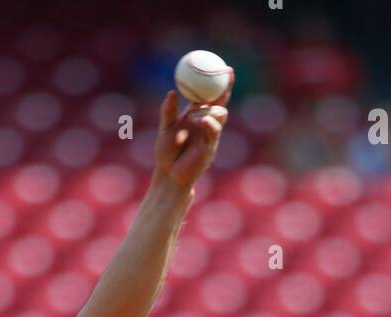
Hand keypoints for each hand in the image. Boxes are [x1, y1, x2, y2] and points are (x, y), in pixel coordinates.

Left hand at [153, 71, 233, 190]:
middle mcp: (205, 123)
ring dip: (208, 110)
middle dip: (225, 88)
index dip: (216, 82)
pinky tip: (201, 121)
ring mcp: (210, 134)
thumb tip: (172, 92)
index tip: (222, 66)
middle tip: (226, 74)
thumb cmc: (165, 153)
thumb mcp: (165, 128)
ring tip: (193, 117)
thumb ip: (168, 111)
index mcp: (194, 115)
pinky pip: (214, 130)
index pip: (209, 95)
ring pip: (218, 114)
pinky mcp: (211, 146)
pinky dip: (209, 122)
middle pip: (219, 101)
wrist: (169, 176)